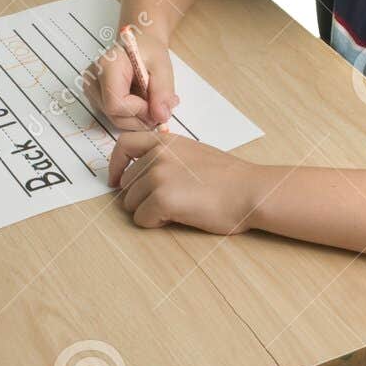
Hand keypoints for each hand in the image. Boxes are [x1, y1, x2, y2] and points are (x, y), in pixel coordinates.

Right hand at [82, 29, 178, 130]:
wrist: (140, 45)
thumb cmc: (148, 51)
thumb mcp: (162, 67)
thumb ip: (163, 92)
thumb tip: (161, 117)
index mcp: (108, 66)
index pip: (116, 104)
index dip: (139, 111)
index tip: (157, 106)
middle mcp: (94, 78)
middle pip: (115, 115)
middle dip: (141, 117)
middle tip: (160, 107)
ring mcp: (92, 89)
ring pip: (116, 119)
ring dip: (139, 117)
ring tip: (153, 101)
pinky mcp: (96, 97)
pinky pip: (115, 116)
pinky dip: (133, 115)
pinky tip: (142, 102)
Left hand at [107, 128, 262, 234]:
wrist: (250, 190)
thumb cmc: (230, 179)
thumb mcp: (194, 154)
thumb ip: (169, 157)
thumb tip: (146, 174)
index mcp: (165, 141)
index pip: (124, 144)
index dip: (115, 165)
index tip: (115, 180)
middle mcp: (157, 155)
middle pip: (126, 184)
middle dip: (141, 197)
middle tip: (166, 204)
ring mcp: (157, 176)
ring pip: (132, 204)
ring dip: (149, 211)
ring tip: (178, 209)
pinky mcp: (161, 199)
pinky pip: (142, 219)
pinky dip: (156, 224)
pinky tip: (179, 217)